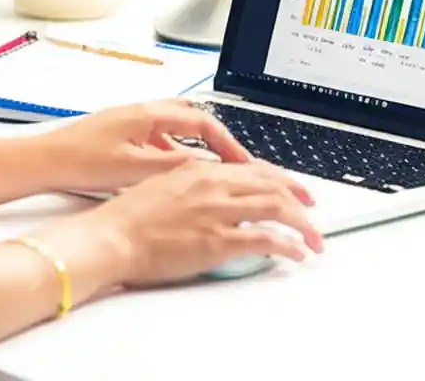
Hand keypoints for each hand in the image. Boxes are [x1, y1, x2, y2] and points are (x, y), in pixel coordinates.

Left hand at [42, 99, 252, 192]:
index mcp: (149, 115)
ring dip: (194, 144)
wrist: (44, 160)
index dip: (226, 142)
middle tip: (231, 160)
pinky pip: (158, 137)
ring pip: (175, 127)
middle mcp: (142, 111)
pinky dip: (173, 151)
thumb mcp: (135, 168)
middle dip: (215, 138)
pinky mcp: (120, 134)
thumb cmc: (82, 161)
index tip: (242, 161)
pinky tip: (171, 173)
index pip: (202, 121)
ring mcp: (131, 121)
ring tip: (208, 170)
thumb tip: (208, 164)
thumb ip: (174, 164)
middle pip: (192, 117)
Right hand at [84, 160, 323, 287]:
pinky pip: (265, 239)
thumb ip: (192, 185)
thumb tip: (211, 191)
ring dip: (302, 225)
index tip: (296, 190)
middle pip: (272, 185)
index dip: (282, 180)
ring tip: (314, 240)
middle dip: (300, 199)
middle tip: (314, 214)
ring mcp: (217, 211)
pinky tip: (296, 253)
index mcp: (201, 170)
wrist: (110, 237)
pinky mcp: (217, 240)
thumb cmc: (126, 219)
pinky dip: (288, 245)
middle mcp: (214, 185)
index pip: (254, 169)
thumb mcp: (163, 186)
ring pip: (276, 208)